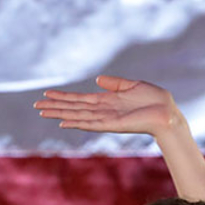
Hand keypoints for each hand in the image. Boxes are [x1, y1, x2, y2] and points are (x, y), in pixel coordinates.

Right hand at [35, 75, 179, 137]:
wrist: (168, 113)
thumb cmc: (154, 100)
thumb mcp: (132, 85)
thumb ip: (114, 83)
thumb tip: (97, 80)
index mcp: (107, 102)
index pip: (80, 100)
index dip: (64, 97)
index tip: (47, 95)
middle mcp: (104, 111)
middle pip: (74, 108)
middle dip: (55, 106)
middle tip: (36, 106)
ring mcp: (107, 118)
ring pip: (78, 115)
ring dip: (60, 113)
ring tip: (43, 112)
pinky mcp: (113, 124)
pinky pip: (91, 123)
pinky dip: (77, 122)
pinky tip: (63, 122)